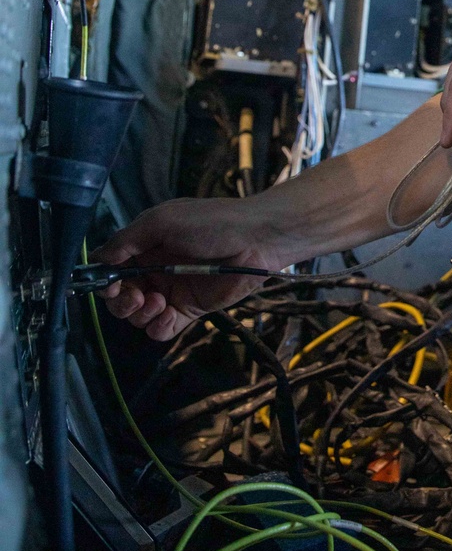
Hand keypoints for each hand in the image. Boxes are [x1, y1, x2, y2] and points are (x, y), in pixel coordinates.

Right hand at [94, 195, 286, 340]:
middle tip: (134, 296)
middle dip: (120, 301)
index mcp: (146, 245)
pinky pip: (162, 328)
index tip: (107, 285)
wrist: (255, 240)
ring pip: (138, 315)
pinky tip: (166, 315)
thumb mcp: (162, 221)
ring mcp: (172, 291)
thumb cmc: (212, 223)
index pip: (112, 268)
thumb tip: (97, 258)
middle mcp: (155, 269)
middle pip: (120, 297)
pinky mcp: (189, 309)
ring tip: (157, 301)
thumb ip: (127, 240)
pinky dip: (157, 327)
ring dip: (140, 313)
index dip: (104, 280)